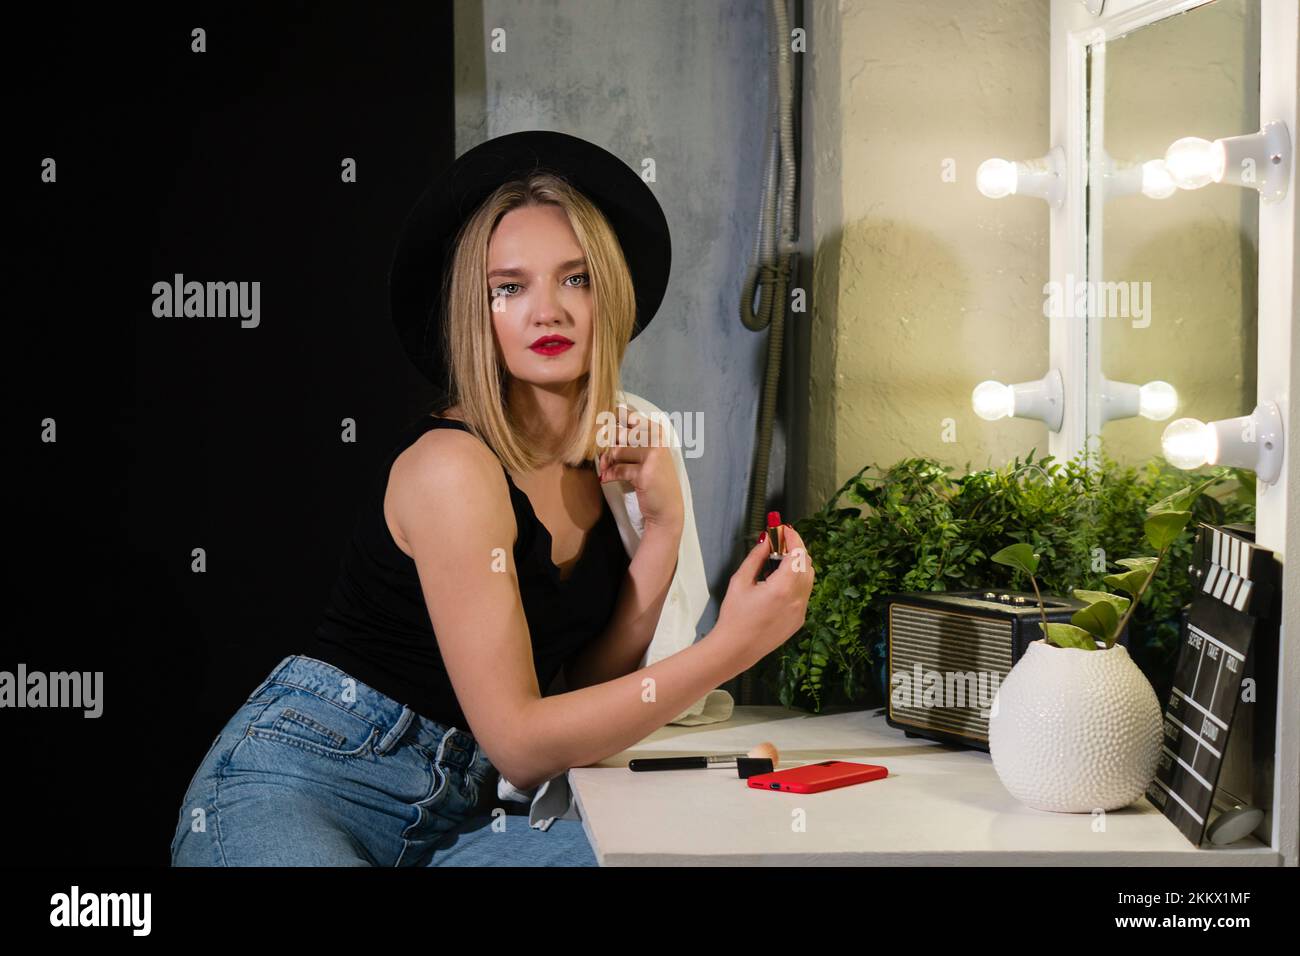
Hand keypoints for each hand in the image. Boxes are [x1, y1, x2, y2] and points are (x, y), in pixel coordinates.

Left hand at [597, 406, 683, 534]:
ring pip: (617, 450)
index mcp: (658, 432)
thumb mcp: (649, 454)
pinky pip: (617, 469)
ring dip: (608, 461)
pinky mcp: (643, 473)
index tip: (605, 426)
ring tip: (606, 468)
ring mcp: (652, 457)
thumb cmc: (656, 480)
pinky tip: (605, 478)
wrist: (667, 508)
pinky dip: (609, 475)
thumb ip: (632, 440)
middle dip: (608, 444)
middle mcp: (657, 441)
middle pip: (620, 433)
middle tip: (605, 456)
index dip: (614, 420)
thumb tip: (604, 430)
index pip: (631, 417)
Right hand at [715, 524, 814, 668]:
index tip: (784, 529)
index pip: (798, 553)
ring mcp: (801, 611)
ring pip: (808, 578)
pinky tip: (778, 583)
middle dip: (796, 549)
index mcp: (782, 588)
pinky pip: (804, 594)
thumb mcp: (740, 581)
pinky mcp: (799, 620)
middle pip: (807, 564)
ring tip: (777, 562)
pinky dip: (797, 581)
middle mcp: (797, 599)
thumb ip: (757, 557)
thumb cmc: (734, 617)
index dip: (793, 537)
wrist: (736, 649)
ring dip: (798, 565)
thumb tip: (767, 540)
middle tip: (779, 542)